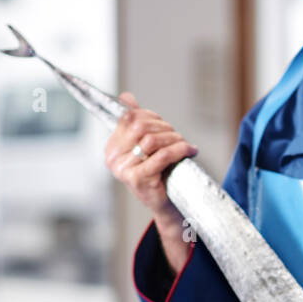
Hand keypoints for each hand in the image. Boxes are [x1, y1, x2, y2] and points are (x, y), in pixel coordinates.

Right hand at [104, 92, 197, 220]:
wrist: (165, 204)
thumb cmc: (157, 174)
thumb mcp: (144, 146)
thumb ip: (135, 122)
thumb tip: (126, 97)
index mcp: (111, 148)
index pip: (128, 117)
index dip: (150, 116)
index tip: (164, 124)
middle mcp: (113, 159)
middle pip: (139, 126)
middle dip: (164, 127)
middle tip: (177, 136)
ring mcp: (124, 170)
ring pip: (151, 140)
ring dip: (174, 138)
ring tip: (184, 145)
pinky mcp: (138, 180)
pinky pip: (162, 156)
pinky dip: (180, 150)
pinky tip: (190, 150)